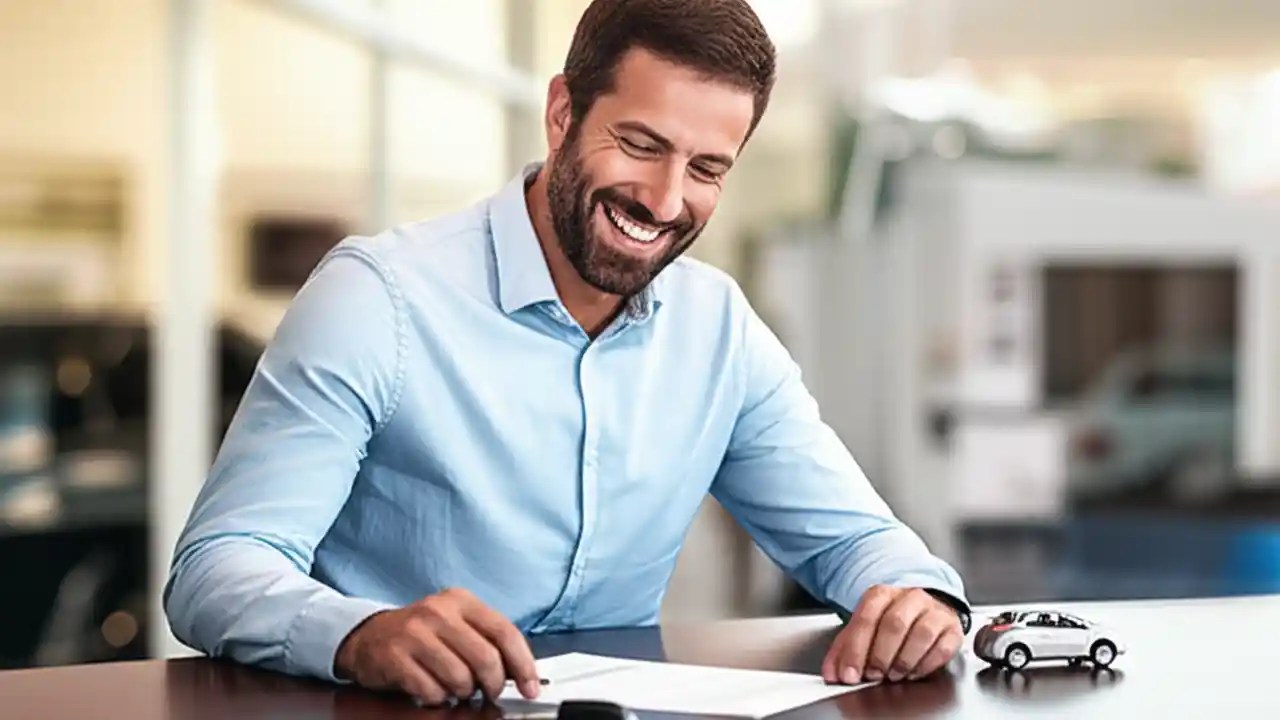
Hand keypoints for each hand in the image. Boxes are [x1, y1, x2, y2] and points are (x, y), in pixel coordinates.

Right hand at [334, 587, 541, 704]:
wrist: (369, 636)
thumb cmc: (422, 634)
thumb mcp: (457, 625)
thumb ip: (487, 641)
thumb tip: (522, 673)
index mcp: (461, 601)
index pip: (505, 632)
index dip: (523, 665)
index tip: (530, 687)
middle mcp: (438, 612)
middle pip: (485, 659)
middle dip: (493, 685)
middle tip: (488, 692)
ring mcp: (415, 633)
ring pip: (460, 678)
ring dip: (463, 693)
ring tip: (455, 688)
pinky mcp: (395, 656)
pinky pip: (431, 690)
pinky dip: (438, 698)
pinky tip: (433, 690)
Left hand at [822, 586, 963, 684]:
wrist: (923, 613)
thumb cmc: (890, 623)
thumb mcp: (863, 632)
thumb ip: (843, 650)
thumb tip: (831, 673)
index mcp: (882, 594)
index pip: (866, 617)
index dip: (856, 648)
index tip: (849, 673)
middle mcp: (910, 597)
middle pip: (894, 624)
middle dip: (880, 655)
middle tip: (873, 675)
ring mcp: (934, 611)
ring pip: (921, 634)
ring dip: (904, 660)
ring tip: (893, 675)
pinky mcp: (952, 628)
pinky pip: (943, 647)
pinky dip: (926, 665)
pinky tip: (913, 673)